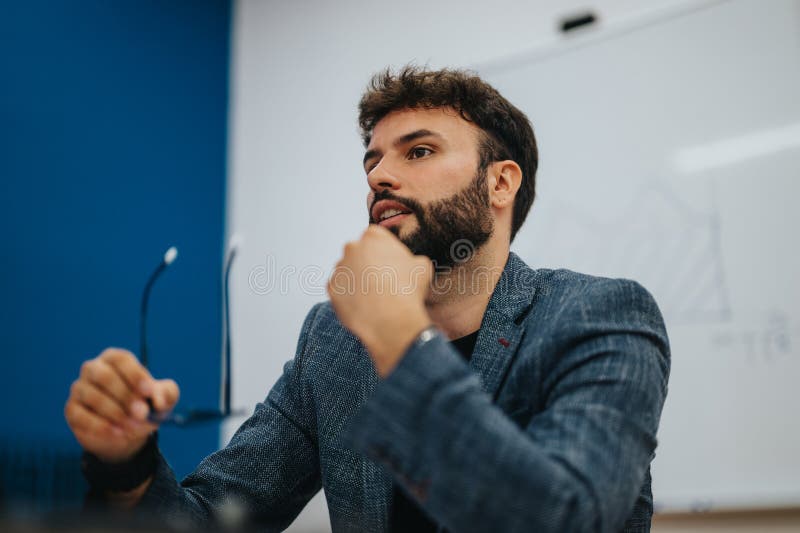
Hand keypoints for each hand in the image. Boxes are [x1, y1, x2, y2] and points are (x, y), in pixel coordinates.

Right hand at [64, 348, 178, 462]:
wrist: (127, 430)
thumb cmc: (146, 404)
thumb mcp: (163, 398)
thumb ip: (166, 394)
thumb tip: (157, 401)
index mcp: (115, 359)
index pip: (121, 360)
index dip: (135, 375)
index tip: (149, 392)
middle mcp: (94, 368)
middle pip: (105, 376)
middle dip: (125, 396)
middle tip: (142, 414)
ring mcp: (80, 388)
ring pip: (94, 397)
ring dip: (116, 414)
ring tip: (134, 427)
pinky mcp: (72, 409)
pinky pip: (82, 416)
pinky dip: (101, 426)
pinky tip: (118, 433)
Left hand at [327, 225, 432, 376]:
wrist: (391, 318)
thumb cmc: (408, 290)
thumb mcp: (422, 266)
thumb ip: (412, 259)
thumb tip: (412, 263)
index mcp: (373, 236)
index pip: (376, 237)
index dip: (384, 252)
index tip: (390, 264)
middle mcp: (352, 247)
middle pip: (358, 253)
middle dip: (367, 264)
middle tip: (381, 281)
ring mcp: (339, 268)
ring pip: (347, 271)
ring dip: (357, 280)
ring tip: (373, 297)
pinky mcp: (331, 288)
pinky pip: (340, 290)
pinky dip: (349, 296)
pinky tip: (364, 306)